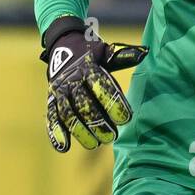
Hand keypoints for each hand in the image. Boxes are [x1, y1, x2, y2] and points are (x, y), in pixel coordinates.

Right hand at [40, 18, 148, 151]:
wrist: (62, 46)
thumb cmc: (92, 54)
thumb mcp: (106, 52)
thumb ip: (123, 55)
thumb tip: (144, 53)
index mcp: (87, 67)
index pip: (100, 85)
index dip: (113, 102)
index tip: (126, 118)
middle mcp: (71, 79)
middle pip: (83, 104)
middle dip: (98, 122)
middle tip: (113, 136)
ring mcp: (59, 91)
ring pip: (67, 114)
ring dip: (80, 131)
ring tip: (95, 144)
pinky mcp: (50, 101)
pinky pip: (51, 118)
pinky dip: (56, 133)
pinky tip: (64, 147)